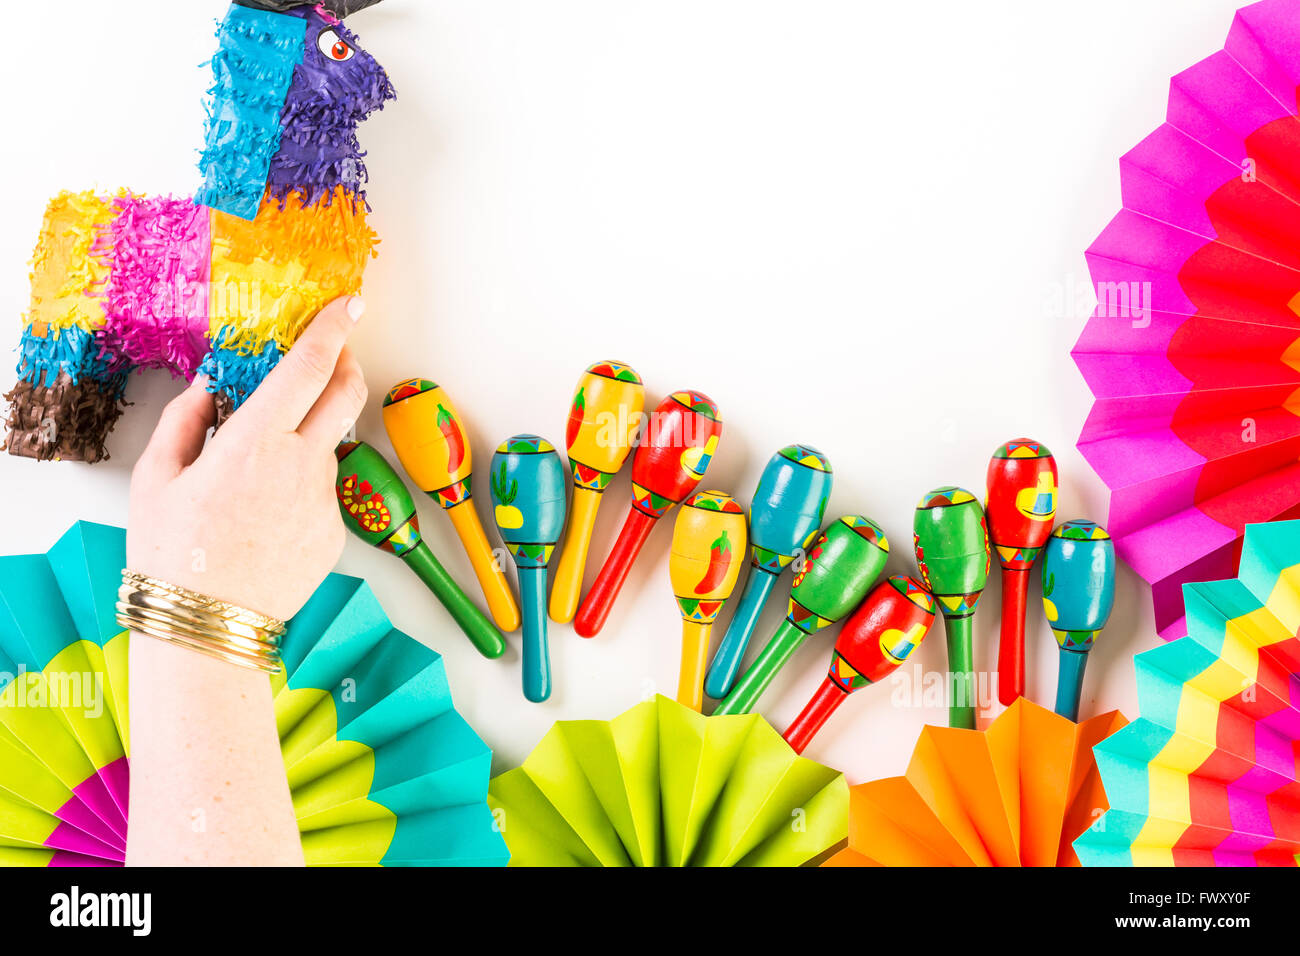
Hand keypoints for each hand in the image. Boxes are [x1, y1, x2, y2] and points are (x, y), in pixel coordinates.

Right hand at [127, 296, 368, 621]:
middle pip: (347, 394)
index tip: (349, 305)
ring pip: (331, 447)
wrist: (206, 628)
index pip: (309, 368)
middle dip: (348, 365)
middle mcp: (301, 465)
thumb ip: (186, 421)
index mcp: (255, 442)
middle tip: (333, 358)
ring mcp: (325, 500)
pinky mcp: (336, 532)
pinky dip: (304, 487)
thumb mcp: (156, 479)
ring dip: (311, 438)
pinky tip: (268, 518)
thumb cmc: (172, 555)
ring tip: (262, 474)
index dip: (334, 329)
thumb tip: (211, 387)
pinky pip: (325, 493)